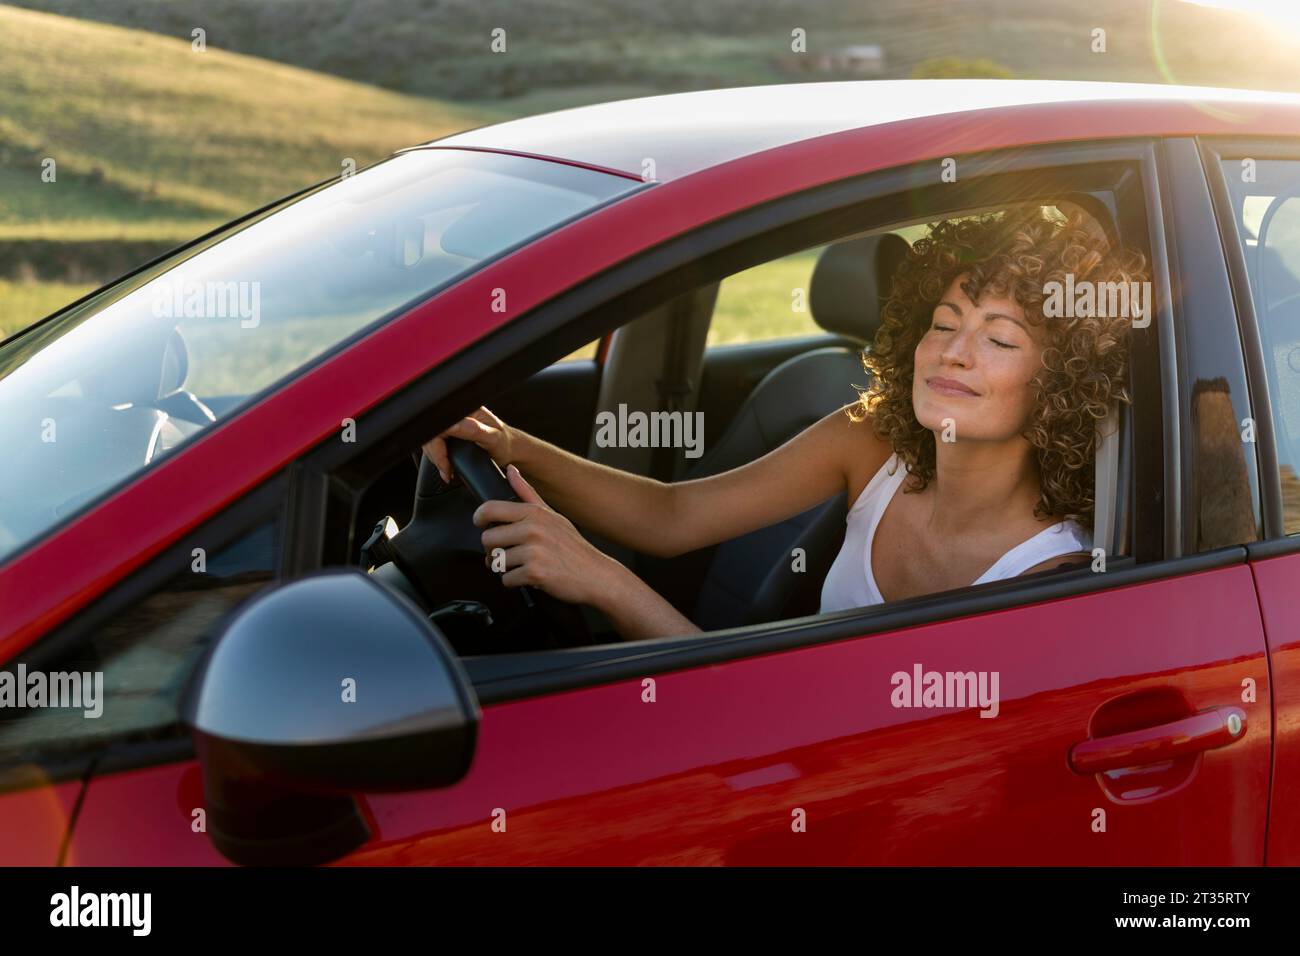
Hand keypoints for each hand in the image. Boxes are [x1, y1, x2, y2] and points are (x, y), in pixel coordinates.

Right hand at [422, 406, 513, 482]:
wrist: (510, 450)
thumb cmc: (505, 443)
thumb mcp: (493, 438)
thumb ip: (473, 430)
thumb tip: (452, 426)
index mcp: (466, 409)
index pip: (439, 423)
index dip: (436, 444)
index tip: (444, 462)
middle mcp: (458, 414)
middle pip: (431, 432)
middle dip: (435, 454)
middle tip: (446, 470)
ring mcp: (453, 424)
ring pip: (431, 439)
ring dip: (436, 458)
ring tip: (447, 471)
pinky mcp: (451, 433)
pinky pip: (436, 444)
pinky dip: (438, 457)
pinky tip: (446, 466)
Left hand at [473, 464, 619, 606]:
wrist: (596, 575)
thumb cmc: (574, 547)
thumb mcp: (552, 515)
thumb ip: (527, 493)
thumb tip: (511, 471)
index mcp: (534, 513)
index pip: (490, 509)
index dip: (479, 518)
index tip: (482, 525)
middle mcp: (533, 529)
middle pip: (487, 539)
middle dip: (493, 551)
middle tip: (508, 553)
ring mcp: (533, 551)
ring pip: (495, 562)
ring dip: (505, 568)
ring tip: (523, 565)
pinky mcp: (534, 573)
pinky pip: (506, 580)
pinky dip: (515, 582)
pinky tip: (530, 576)